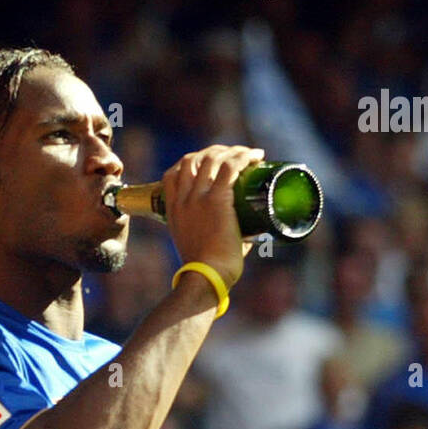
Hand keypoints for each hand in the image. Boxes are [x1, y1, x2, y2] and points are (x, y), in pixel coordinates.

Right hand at [162, 145, 264, 291]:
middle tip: (233, 156)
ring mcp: (198, 198)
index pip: (172, 174)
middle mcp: (183, 200)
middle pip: (192, 159)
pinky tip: (255, 156)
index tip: (208, 163)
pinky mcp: (217, 199)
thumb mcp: (200, 246)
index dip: (190, 163)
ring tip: (248, 154)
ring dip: (231, 151)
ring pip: (212, 158)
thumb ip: (216, 234)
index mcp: (173, 211)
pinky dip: (244, 157)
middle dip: (213, 152)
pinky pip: (230, 167)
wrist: (207, 277)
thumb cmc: (208, 271)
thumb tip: (248, 233)